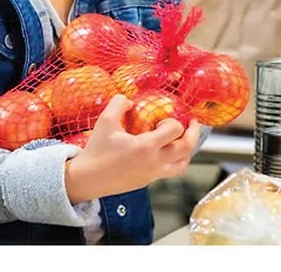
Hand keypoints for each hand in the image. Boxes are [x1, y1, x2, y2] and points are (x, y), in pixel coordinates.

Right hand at [64, 95, 200, 203]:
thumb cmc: (96, 151)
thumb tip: (130, 99)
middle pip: (186, 149)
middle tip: (192, 123)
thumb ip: (118, 104)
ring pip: (182, 165)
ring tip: (185, 140)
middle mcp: (154, 162)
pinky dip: (174, 160)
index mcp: (146, 147)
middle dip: (193, 134)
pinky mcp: (147, 181)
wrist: (87, 179)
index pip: (175, 130)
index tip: (164, 117)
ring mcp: (153, 174)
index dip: (174, 120)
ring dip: (188, 151)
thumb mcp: (105, 121)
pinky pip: (169, 171)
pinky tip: (165, 151)